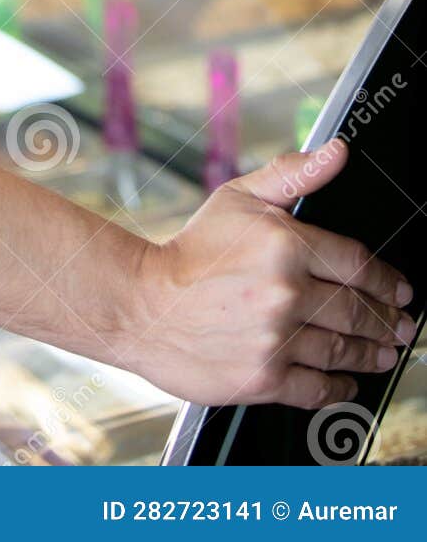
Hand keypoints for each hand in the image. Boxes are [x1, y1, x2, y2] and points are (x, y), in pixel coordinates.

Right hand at [122, 139, 414, 407]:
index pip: (357, 264)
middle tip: (400, 326)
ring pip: (343, 350)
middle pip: (358, 311)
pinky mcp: (264, 379)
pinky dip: (341, 387)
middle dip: (387, 321)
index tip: (400, 290)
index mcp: (285, 245)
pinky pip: (319, 388)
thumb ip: (293, 174)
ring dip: (372, 353)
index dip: (388, 280)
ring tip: (383, 352)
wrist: (141, 304)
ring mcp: (276, 339)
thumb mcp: (238, 197)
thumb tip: (337, 152)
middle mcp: (286, 293)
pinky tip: (348, 380)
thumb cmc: (189, 252)